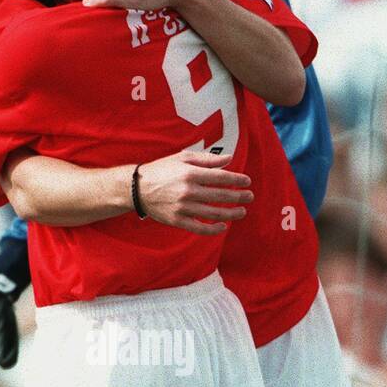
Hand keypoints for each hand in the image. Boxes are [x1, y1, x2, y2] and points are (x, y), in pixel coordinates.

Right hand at [134, 149, 252, 234]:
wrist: (137, 188)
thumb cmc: (162, 170)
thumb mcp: (183, 158)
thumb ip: (207, 159)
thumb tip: (229, 159)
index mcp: (191, 174)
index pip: (221, 177)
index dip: (237, 180)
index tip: (247, 182)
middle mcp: (188, 191)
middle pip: (221, 195)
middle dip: (239, 196)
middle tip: (249, 197)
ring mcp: (183, 208)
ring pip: (214, 213)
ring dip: (231, 213)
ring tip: (242, 212)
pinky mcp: (177, 220)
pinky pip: (199, 228)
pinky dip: (213, 229)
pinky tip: (223, 226)